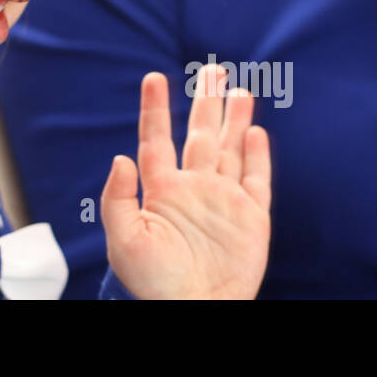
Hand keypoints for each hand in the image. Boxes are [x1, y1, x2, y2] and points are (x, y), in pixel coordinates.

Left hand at [100, 65, 271, 298]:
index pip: (157, 140)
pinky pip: (256, 178)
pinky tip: (256, 131)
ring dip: (235, 120)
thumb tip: (120, 157)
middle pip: (200, 135)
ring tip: (239, 90)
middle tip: (211, 69)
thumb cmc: (155, 282)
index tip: (154, 77)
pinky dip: (257, 154)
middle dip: (206, 102)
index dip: (155, 108)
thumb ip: (118, 198)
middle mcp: (194, 188)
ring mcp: (224, 200)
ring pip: (230, 149)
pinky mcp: (251, 216)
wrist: (197, 307)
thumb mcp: (124, 241)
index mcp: (162, 191)